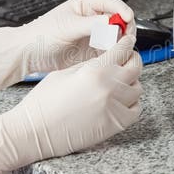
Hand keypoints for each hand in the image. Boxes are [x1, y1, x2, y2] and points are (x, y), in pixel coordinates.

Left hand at [0, 0, 135, 90]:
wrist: (29, 54)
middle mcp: (94, 18)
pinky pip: (112, 51)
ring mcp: (96, 35)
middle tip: (123, 38)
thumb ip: (92, 25)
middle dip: (124, 28)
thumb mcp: (67, 26)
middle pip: (120, 20)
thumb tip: (112, 23)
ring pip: (119, 37)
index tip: (126, 19)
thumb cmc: (41, 34)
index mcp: (87, 3)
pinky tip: (111, 57)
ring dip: (121, 43)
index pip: (112, 3)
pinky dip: (115, 54)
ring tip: (116, 49)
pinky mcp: (95, 51)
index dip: (122, 10)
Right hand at [0, 35, 141, 173]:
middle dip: (132, 60)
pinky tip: (121, 101)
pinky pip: (135, 110)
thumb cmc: (43, 103)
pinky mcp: (115, 125)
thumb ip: (90, 65)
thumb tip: (107, 59)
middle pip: (136, 67)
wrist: (35, 132)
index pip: (122, 50)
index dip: (127, 43)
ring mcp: (114, 107)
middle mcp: (108, 88)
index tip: (128, 42)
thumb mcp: (65, 72)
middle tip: (127, 60)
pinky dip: (131, 103)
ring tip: (120, 82)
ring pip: (137, 88)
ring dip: (131, 83)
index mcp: (94, 70)